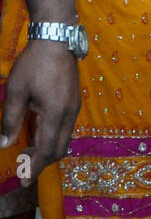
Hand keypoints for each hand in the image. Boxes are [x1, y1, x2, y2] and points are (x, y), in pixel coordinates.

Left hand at [0, 39, 80, 181]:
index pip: (47, 151)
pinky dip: (53, 137)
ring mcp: (75, 107)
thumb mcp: (15, 91)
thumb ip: (10, 120)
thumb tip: (4, 144)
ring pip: (65, 139)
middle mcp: (70, 114)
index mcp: (55, 114)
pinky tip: (39, 132)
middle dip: (42, 162)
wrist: (57, 38)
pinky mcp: (74, 100)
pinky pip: (66, 127)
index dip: (34, 168)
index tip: (23, 180)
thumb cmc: (34, 64)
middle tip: (23, 168)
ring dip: (48, 149)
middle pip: (60, 149)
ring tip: (28, 151)